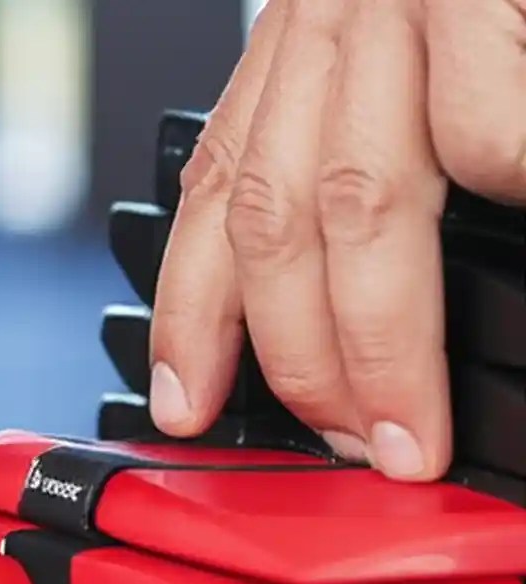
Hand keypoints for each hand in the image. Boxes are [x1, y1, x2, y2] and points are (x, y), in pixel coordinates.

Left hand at [150, 0, 522, 480]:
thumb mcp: (393, 46)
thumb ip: (358, 148)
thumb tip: (356, 289)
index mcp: (300, 45)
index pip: (215, 194)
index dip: (191, 312)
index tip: (188, 404)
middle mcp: (331, 22)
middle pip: (275, 220)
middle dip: (299, 357)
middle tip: (343, 443)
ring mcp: (410, 5)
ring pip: (355, 202)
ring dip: (378, 338)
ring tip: (406, 429)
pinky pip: (482, 131)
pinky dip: (501, 197)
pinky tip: (516, 250)